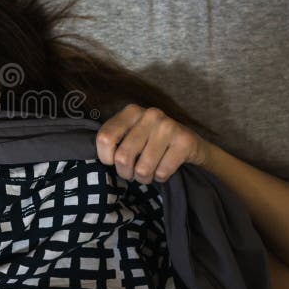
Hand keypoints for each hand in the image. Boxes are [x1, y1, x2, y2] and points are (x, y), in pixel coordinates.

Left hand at [95, 103, 210, 183]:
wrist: (190, 145)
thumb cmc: (152, 142)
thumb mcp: (130, 134)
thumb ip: (113, 140)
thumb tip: (98, 159)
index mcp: (131, 111)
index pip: (105, 137)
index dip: (105, 157)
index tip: (111, 162)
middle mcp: (150, 114)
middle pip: (123, 157)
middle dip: (126, 173)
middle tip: (132, 172)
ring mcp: (168, 126)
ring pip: (143, 169)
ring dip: (144, 178)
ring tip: (149, 171)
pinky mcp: (184, 141)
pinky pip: (161, 172)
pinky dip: (161, 177)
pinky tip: (164, 168)